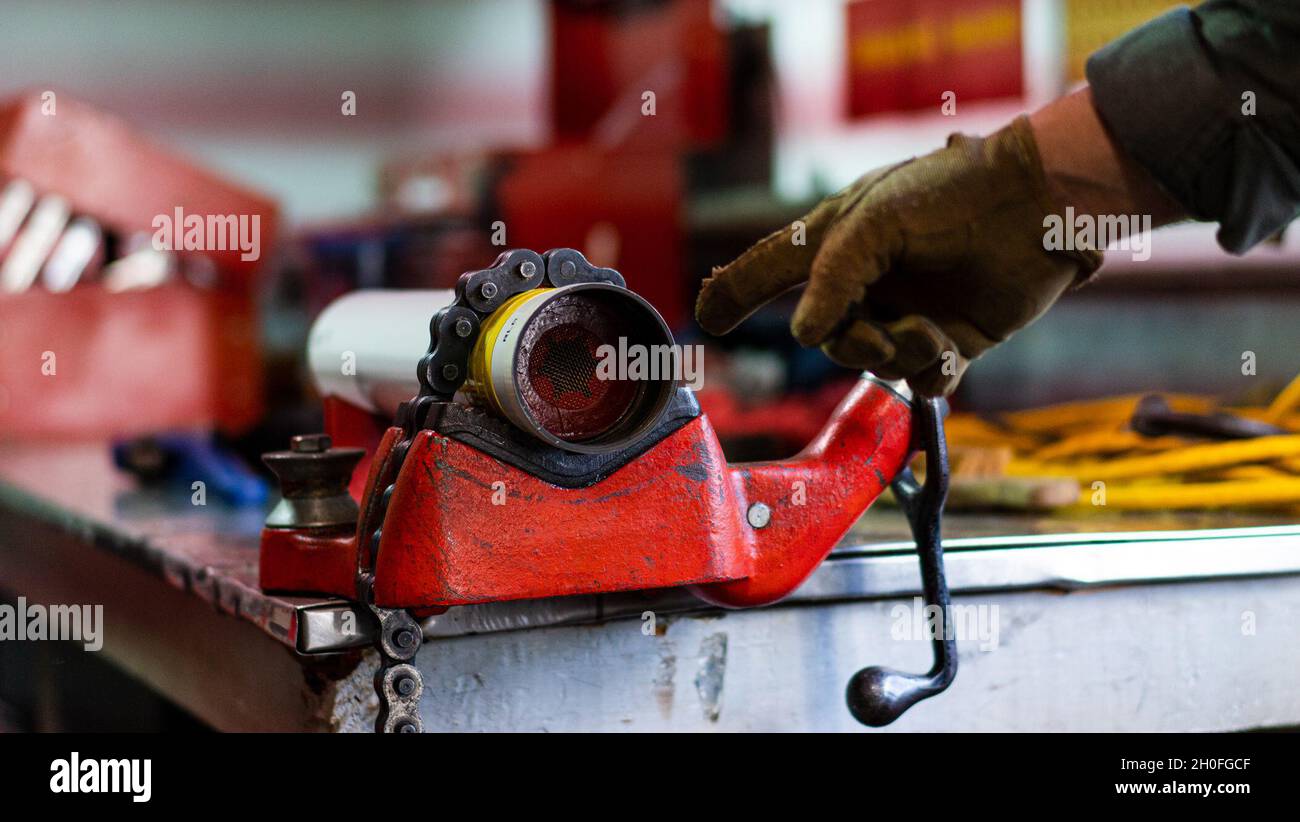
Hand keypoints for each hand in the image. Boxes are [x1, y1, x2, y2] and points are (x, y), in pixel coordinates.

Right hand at [695, 117, 1102, 396]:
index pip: (770, 271)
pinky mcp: (950, 342)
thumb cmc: (951, 195)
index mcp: (837, 242)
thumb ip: (831, 274)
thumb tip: (804, 332)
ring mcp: (907, 313)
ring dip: (898, 356)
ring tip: (930, 332)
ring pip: (874, 365)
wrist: (1037, 208)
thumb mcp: (875, 219)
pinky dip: (930, 374)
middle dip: (851, 343)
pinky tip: (947, 350)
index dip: (733, 294)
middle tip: (881, 332)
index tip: (707, 319)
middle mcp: (867, 283)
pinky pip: (921, 381)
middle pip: (828, 338)